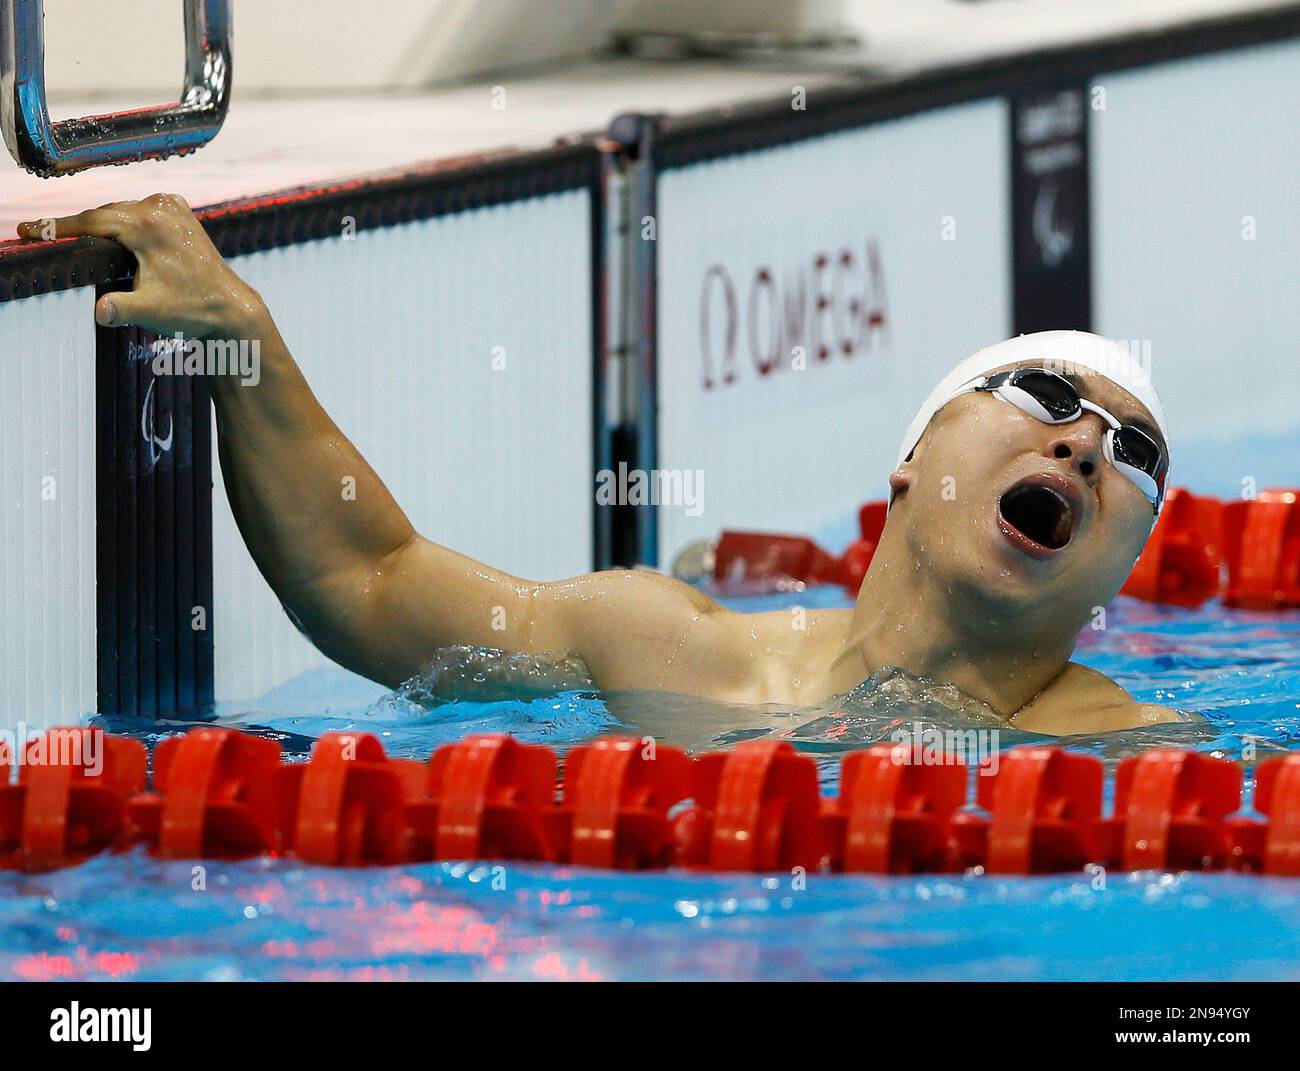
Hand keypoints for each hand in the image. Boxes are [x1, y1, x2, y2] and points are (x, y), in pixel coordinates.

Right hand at [18, 193, 264, 338]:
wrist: (230, 306)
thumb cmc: (192, 309)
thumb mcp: (152, 311)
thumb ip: (122, 308)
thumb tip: (99, 312)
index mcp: (148, 225)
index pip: (91, 221)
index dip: (56, 228)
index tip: (27, 232)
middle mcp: (159, 208)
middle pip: (104, 214)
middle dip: (74, 227)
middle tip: (39, 234)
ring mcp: (172, 207)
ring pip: (121, 211)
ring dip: (99, 223)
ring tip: (66, 234)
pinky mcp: (180, 212)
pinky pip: (139, 212)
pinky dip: (121, 220)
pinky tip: (105, 231)